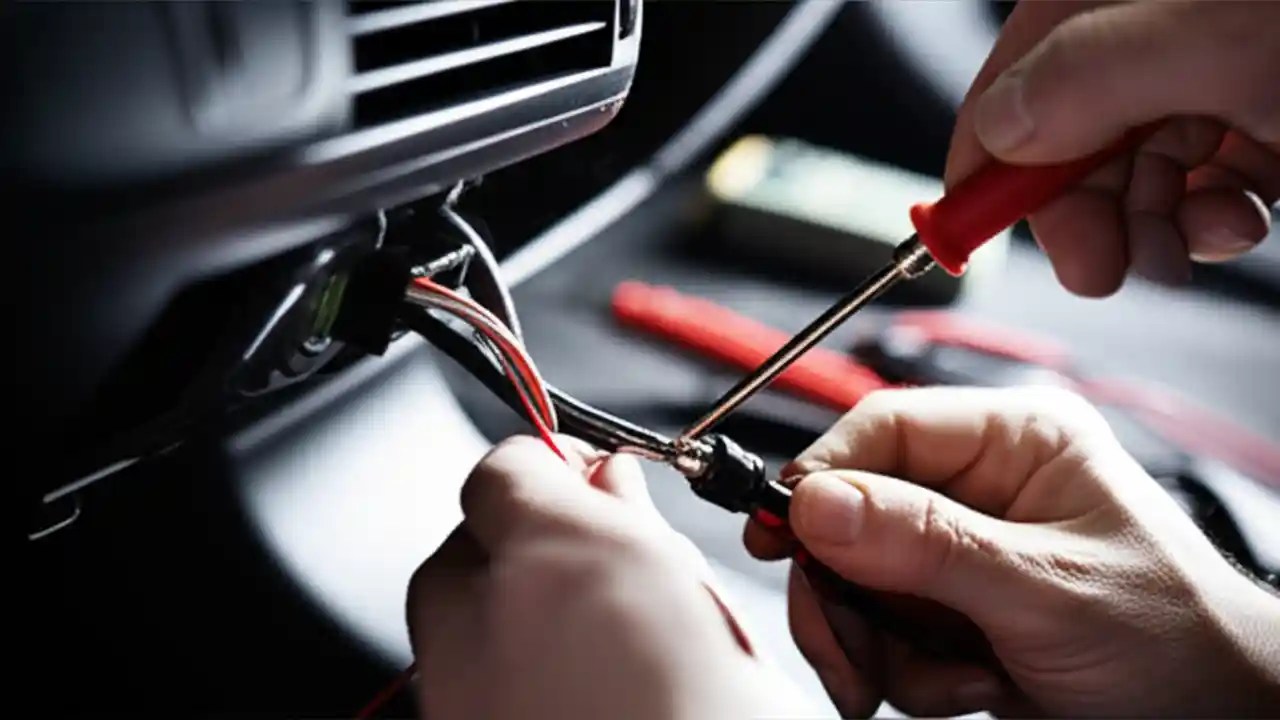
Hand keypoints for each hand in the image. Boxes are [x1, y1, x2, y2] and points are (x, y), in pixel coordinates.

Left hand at [408, 435, 813, 719]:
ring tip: (589, 651)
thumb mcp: (716, 619)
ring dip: (505, 614)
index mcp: (562, 561)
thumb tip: (612, 494)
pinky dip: (499, 678)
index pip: (506, 466)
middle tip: (593, 570)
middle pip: (465, 545)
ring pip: (452, 621)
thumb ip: (644, 538)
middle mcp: (484, 623)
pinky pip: (458, 685)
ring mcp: (457, 692)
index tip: (585, 488)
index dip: (548, 470)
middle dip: (521, 545)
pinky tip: (568, 701)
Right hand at [745, 387, 1279, 716]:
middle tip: (850, 655)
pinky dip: (906, 676)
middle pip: (852, 514)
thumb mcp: (1045, 590)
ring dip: (881, 647)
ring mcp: (960, 551)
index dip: (821, 478)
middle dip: (846, 593)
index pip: (882, 429)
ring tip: (947, 684)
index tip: (781, 537)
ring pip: (856, 582)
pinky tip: (969, 689)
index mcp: (1014, 440)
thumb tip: (818, 502)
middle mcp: (979, 486)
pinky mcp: (951, 609)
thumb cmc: (1172, 640)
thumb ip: (927, 546)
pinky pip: (881, 632)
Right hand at [947, 1, 1278, 295]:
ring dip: (1160, 231)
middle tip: (1107, 266)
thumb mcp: (1208, 39)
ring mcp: (1191, 86)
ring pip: (1132, 187)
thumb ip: (1086, 77)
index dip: (983, 181)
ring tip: (1210, 227)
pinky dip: (1215, 220)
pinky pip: (1199, 192)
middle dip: (1086, 222)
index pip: (1000, 102)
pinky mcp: (1246, 121)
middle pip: (1062, 160)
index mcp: (1092, 6)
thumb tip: (998, 131)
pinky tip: (1243, 211)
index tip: (974, 246)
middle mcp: (1130, 46)